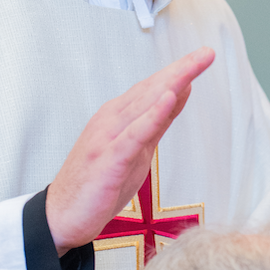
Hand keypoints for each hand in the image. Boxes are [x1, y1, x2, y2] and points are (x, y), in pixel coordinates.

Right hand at [46, 48, 214, 255]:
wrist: (62, 216)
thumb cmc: (99, 184)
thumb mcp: (138, 150)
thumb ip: (157, 122)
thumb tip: (178, 94)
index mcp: (118, 117)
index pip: (153, 89)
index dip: (180, 72)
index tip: (204, 56)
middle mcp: (112, 120)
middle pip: (151, 90)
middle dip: (180, 70)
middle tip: (207, 53)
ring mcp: (108, 138)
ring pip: (143, 104)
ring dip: (170, 84)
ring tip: (193, 66)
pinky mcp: (108, 159)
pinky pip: (133, 134)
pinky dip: (151, 115)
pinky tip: (167, 99)